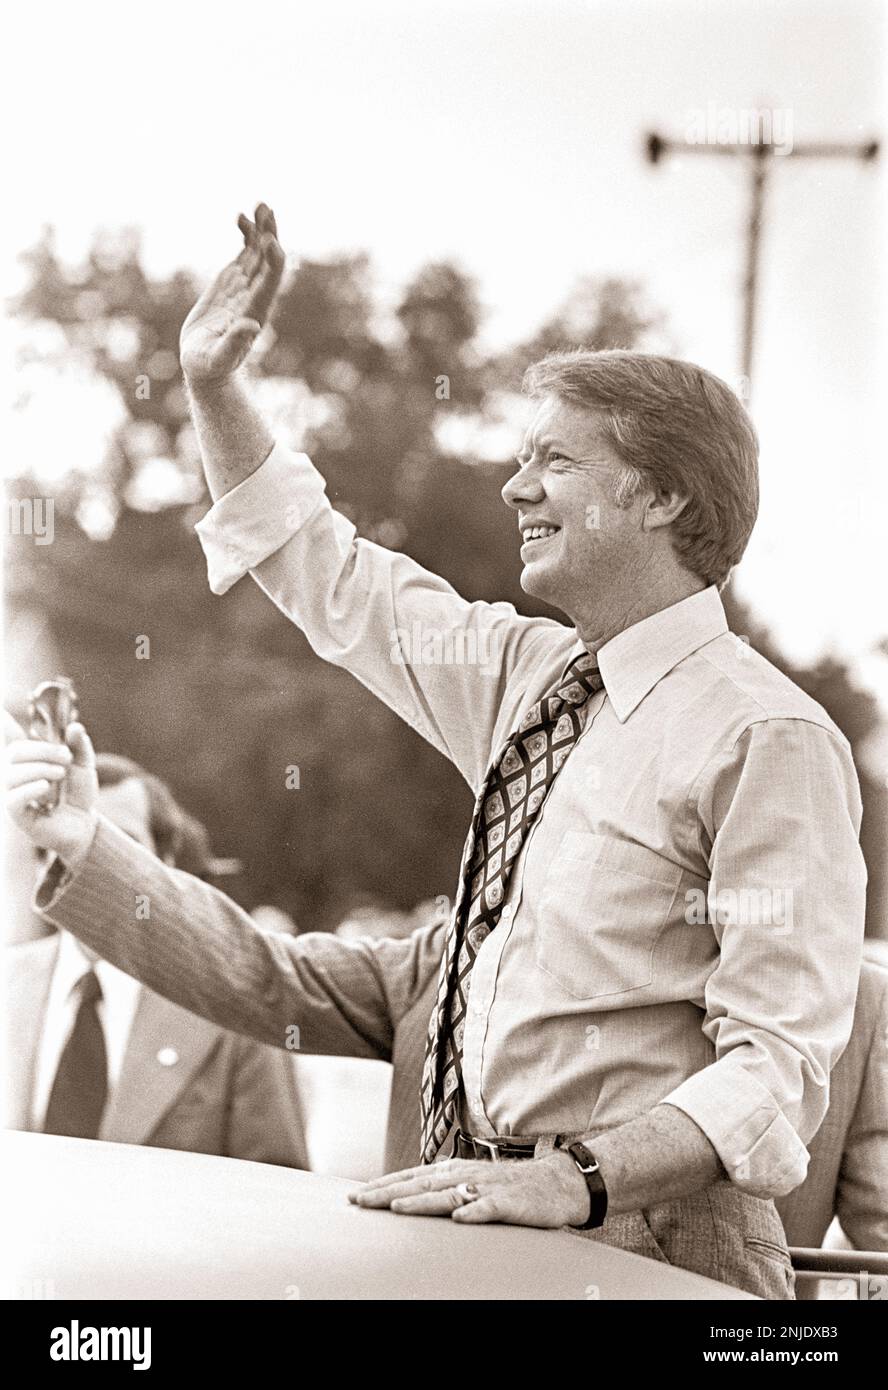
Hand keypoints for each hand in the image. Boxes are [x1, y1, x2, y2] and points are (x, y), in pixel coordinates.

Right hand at [4, 719, 98, 867]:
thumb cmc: (78, 794)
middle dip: (41, 750)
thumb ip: (80, 746)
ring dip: (39, 768)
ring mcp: (15, 795)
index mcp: (29, 761)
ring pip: (10, 775)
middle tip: (66, 757)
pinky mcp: (18, 815)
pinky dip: (29, 789)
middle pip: (13, 753)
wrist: (85, 824)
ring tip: (61, 773)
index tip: (20, 720)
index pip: (16, 742)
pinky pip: (12, 799)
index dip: (8, 726)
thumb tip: (74, 726)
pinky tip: (45, 786)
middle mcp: (17, 776)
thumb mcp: (84, 766)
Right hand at [179, 203, 285, 383]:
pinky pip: (244, 255)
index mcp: (254, 312)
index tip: (270, 241)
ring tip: (261, 204)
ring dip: (261, 230)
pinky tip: (241, 218)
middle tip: (267, 209)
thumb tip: (252, 326)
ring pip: (258, 254)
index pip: (269, 283)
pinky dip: (246, 237)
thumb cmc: (209, 366)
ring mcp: (244, 287)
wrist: (205, 365)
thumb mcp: (218, 358)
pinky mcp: (232, 283)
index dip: (273, 262)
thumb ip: (234, 343)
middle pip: (268, 262)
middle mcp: (254, 296)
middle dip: (270, 235)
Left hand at [348, 1151, 590, 1228]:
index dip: (382, 1186)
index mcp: (453, 1171)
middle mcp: (464, 1176)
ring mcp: (486, 1188)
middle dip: (387, 1193)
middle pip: (420, 1185)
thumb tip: (406, 1198)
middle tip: (359, 1203)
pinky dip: (473, 1212)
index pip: (410, 1178)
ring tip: (395, 1209)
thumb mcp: (470, 1184)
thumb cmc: (507, 1187)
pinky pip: (489, 1209)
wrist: (554, 1183)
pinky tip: (459, 1219)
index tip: (355, 1197)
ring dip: (421, 1202)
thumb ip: (442, 1190)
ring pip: (448, 1195)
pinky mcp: (508, 1202)